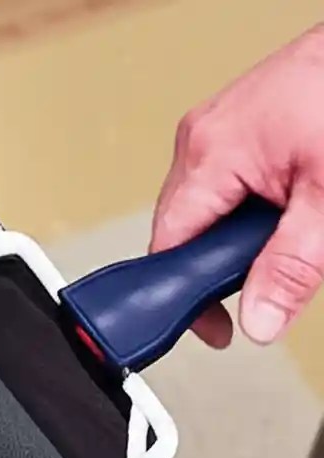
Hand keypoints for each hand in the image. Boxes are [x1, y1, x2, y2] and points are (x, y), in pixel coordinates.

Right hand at [151, 24, 323, 347]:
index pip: (170, 247)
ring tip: (290, 228)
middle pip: (185, 229)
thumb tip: (259, 319)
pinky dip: (247, 206)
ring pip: (206, 207)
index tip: (214, 328)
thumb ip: (292, 267)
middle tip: (269, 281)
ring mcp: (214, 127)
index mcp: (209, 154)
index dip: (188, 296)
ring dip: (238, 233)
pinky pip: (222, 181)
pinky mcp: (235, 123)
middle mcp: (200, 138)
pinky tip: (284, 204)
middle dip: (222, 264)